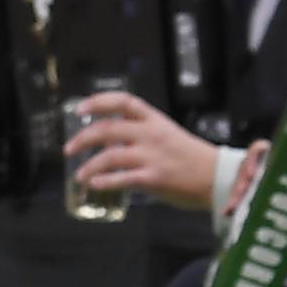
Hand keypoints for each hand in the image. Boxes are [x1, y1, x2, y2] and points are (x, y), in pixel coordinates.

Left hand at [64, 86, 225, 210]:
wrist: (218, 177)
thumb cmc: (191, 158)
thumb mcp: (168, 135)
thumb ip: (141, 135)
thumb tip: (110, 140)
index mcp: (155, 120)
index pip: (123, 101)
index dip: (98, 102)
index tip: (79, 109)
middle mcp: (151, 134)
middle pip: (108, 129)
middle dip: (83, 138)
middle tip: (69, 149)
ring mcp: (152, 156)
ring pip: (110, 156)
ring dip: (89, 166)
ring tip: (80, 176)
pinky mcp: (154, 178)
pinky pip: (123, 179)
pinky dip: (105, 181)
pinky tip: (95, 184)